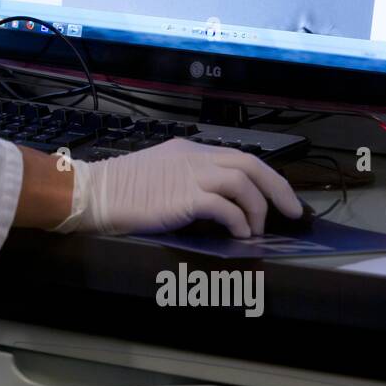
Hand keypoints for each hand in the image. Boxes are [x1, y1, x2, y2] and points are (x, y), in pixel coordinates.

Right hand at [52, 138, 301, 237]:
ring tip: (255, 230)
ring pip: (243, 182)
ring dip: (257, 209)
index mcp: (188, 150)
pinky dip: (238, 222)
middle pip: (251, 164)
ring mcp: (189, 175)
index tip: (279, 196)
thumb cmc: (119, 191)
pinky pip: (224, 207)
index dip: (266, 177)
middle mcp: (193, 157)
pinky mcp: (183, 197)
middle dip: (278, 189)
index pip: (239, 156)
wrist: (93, 193)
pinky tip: (238, 234)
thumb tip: (218, 207)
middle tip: (292, 212)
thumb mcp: (159, 175)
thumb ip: (187, 181)